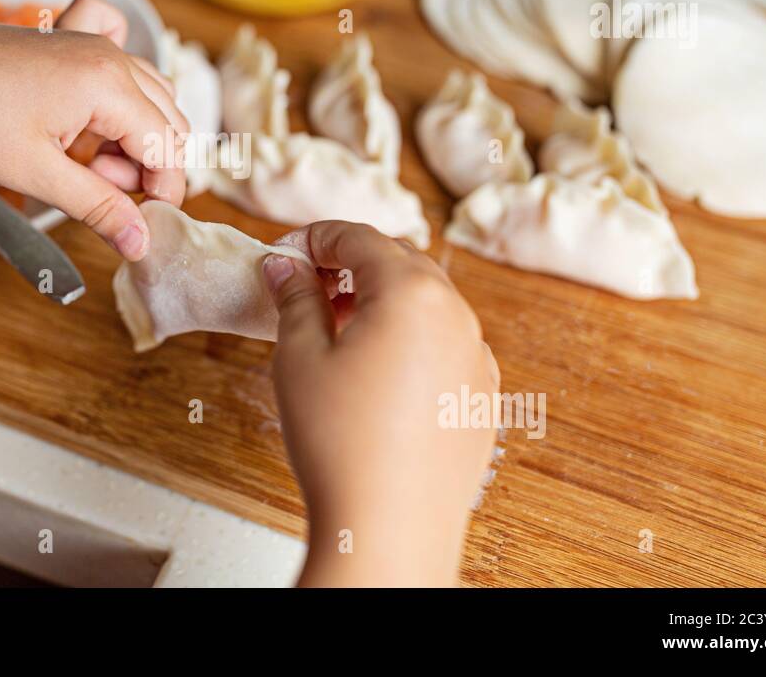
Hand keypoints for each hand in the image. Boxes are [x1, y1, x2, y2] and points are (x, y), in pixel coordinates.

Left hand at [0, 0, 186, 258]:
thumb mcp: (34, 174)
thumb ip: (97, 207)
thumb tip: (141, 242)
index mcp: (109, 85)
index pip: (168, 145)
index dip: (162, 191)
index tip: (138, 223)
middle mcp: (109, 56)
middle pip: (166, 119)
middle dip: (146, 165)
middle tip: (96, 192)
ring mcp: (89, 43)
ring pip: (147, 93)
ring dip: (132, 135)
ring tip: (84, 165)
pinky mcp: (67, 41)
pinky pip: (118, 54)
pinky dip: (119, 84)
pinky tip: (93, 108)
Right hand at [262, 222, 499, 586]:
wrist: (389, 528)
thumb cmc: (341, 443)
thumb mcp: (299, 356)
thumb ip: (294, 297)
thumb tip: (285, 266)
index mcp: (412, 292)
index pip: (360, 236)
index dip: (315, 237)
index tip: (285, 252)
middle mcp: (455, 315)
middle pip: (399, 261)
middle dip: (350, 264)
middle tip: (305, 285)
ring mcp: (475, 355)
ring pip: (426, 302)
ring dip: (381, 300)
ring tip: (334, 330)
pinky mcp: (479, 395)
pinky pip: (444, 343)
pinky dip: (409, 337)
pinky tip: (372, 370)